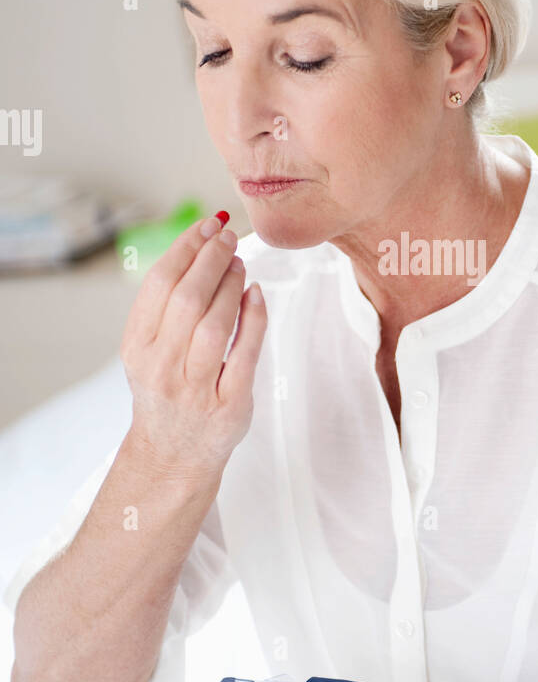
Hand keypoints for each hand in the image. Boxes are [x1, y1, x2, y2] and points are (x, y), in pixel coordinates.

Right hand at [120, 214, 267, 478]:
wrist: (172, 455)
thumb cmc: (166, 390)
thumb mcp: (149, 349)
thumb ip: (168, 305)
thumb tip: (202, 246)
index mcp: (137, 348)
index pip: (159, 284)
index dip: (185, 248)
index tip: (206, 226)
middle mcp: (162, 368)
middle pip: (188, 299)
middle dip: (211, 259)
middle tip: (228, 238)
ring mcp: (195, 389)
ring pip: (215, 324)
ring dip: (231, 285)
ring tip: (239, 263)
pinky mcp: (229, 405)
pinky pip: (245, 353)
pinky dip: (253, 318)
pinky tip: (256, 295)